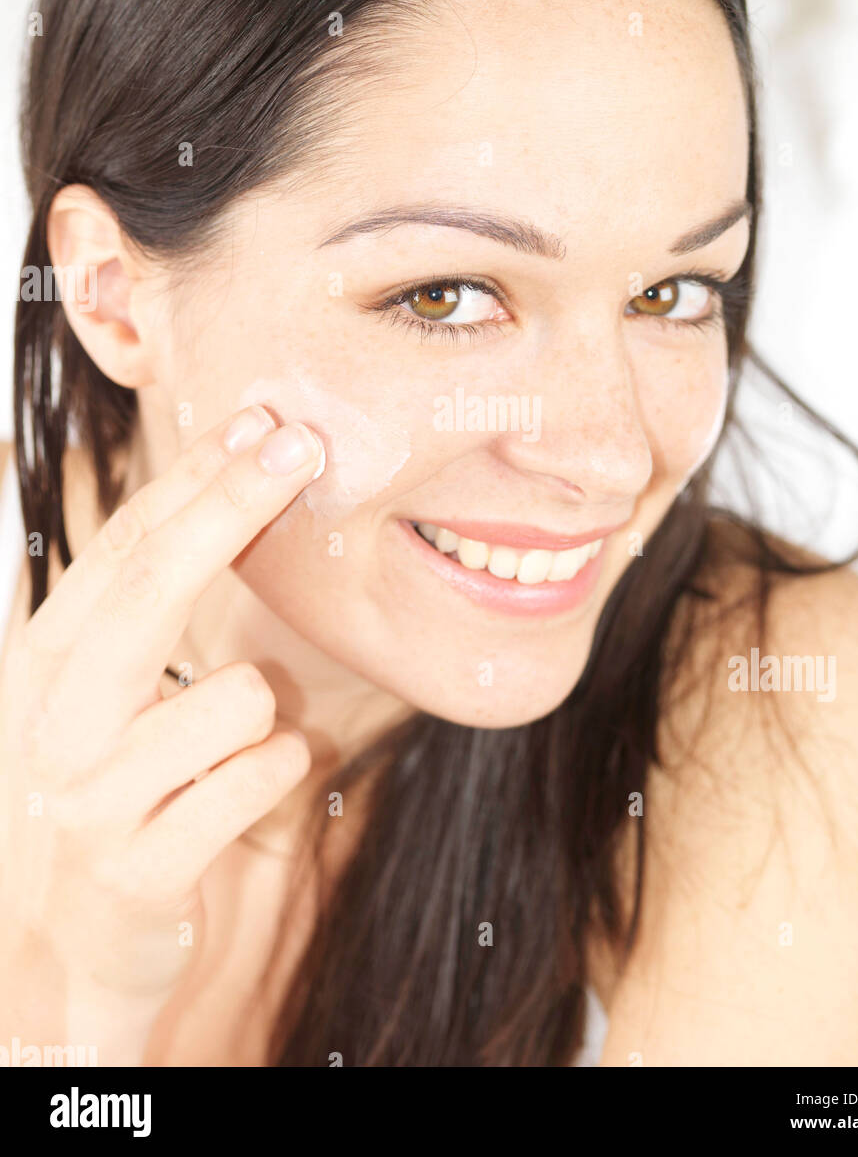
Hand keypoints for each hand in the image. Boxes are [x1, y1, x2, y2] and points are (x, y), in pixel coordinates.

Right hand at [0, 405, 323, 1050]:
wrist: (62, 945)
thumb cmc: (100, 789)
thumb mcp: (93, 693)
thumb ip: (140, 599)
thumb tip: (221, 476)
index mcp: (45, 662)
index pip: (125, 550)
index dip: (198, 480)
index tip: (262, 422)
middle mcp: (55, 720)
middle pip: (153, 589)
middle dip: (232, 507)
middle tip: (302, 446)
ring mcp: (91, 796)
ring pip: (231, 699)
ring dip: (257, 714)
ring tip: (222, 750)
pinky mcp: (141, 865)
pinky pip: (258, 779)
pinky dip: (273, 772)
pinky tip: (239, 790)